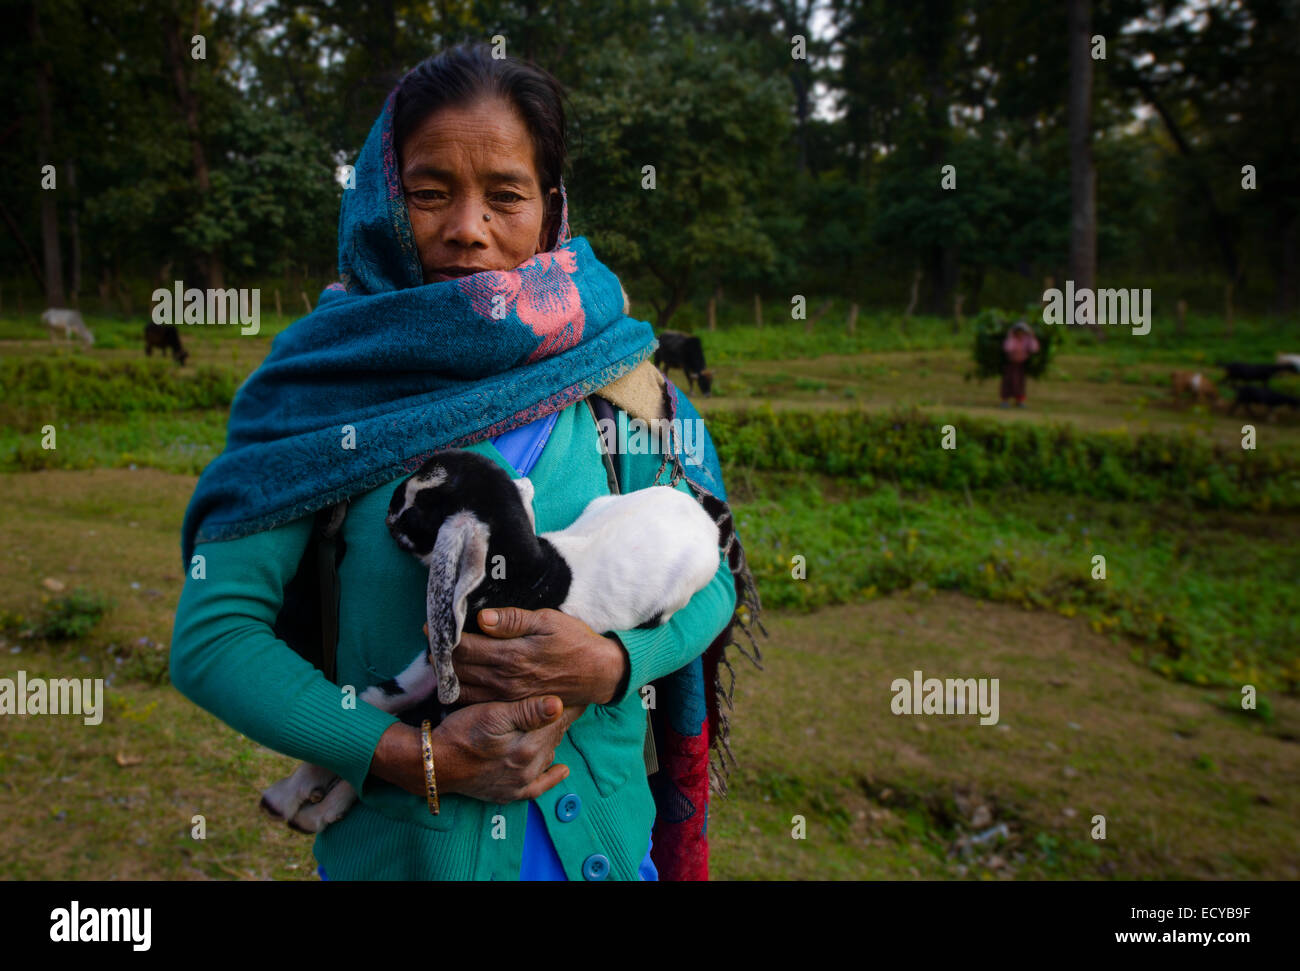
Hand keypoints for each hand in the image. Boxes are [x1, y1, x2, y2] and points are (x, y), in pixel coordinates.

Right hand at [435, 696, 585, 802]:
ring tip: (556, 723)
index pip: (559, 721)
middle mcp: (529, 768)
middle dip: (563, 719)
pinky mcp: (508, 792)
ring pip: (548, 756)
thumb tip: (560, 705)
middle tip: (570, 701)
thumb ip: (527, 712)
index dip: (570, 704)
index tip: (579, 690)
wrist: (434, 764)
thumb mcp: (492, 714)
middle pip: (555, 737)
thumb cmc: (460, 733)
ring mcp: (519, 783)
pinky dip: (551, 778)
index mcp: (528, 746)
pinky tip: (561, 770)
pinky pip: (538, 787)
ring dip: (553, 740)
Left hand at [437, 607, 628, 706]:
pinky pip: (476, 702)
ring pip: (462, 688)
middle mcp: (504, 680)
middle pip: (458, 669)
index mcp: (510, 655)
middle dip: (439, 655)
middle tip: (429, 641)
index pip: (464, 648)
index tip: (430, 626)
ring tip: (437, 659)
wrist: (598, 673)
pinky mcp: (511, 706)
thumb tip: (482, 619)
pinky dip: (459, 692)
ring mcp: (506, 697)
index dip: (443, 637)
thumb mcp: (548, 621)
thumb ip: (513, 621)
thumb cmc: (574, 641)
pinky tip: (454, 680)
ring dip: (446, 674)